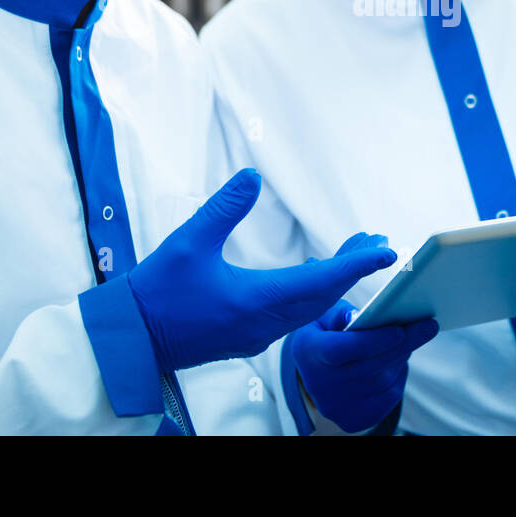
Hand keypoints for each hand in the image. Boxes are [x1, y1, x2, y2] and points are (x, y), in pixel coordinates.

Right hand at [126, 169, 396, 370]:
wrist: (129, 341)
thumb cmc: (155, 292)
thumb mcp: (188, 242)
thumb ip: (224, 208)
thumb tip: (252, 176)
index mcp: (257, 302)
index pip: (321, 281)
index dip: (356, 264)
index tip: (386, 250)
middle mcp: (265, 324)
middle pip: (323, 296)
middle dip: (353, 269)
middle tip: (378, 243)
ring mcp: (258, 335)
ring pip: (310, 309)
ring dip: (335, 282)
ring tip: (355, 255)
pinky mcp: (247, 337)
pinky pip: (295, 317)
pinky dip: (314, 295)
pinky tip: (317, 280)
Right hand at [289, 235, 439, 432]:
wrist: (316, 379)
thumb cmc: (323, 336)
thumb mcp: (319, 318)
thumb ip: (337, 312)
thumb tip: (354, 316)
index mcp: (309, 352)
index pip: (343, 349)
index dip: (373, 340)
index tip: (398, 329)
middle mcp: (321, 383)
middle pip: (372, 364)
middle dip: (405, 342)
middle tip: (429, 324)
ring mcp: (338, 405)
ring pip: (383, 378)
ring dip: (404, 355)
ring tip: (419, 332)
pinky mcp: (354, 418)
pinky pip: (387, 396)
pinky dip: (399, 374)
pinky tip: (403, 356)